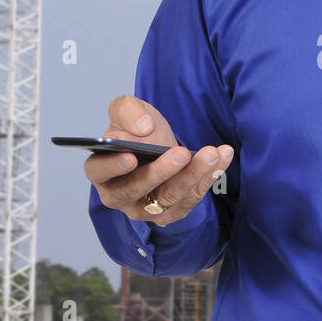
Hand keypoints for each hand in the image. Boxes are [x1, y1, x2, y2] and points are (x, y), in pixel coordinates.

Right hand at [84, 94, 234, 227]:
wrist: (158, 144)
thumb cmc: (136, 131)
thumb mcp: (128, 109)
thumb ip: (127, 110)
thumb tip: (143, 129)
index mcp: (100, 170)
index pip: (99, 172)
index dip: (113, 167)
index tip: (130, 157)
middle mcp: (118, 195)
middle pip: (137, 189)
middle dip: (161, 171)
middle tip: (181, 153)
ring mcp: (145, 208)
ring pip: (169, 197)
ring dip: (192, 175)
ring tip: (211, 154)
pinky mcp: (171, 212)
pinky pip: (191, 198)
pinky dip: (208, 177)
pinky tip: (222, 157)